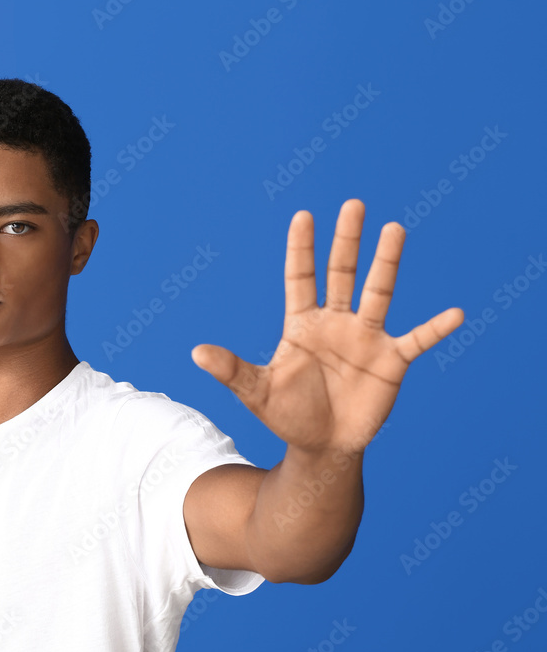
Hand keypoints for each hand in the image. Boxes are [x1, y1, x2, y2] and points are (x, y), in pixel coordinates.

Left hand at [191, 199, 463, 454]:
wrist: (322, 447)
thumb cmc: (287, 415)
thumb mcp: (256, 392)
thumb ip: (231, 370)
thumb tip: (195, 352)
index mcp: (302, 324)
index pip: (301, 278)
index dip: (302, 249)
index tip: (303, 216)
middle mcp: (336, 322)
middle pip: (342, 273)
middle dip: (347, 240)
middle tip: (354, 204)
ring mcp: (365, 338)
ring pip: (379, 292)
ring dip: (387, 263)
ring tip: (395, 229)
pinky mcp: (391, 361)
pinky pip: (418, 340)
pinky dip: (436, 328)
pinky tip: (455, 313)